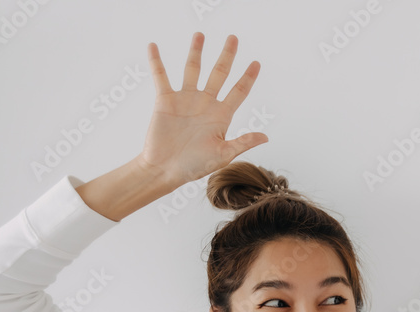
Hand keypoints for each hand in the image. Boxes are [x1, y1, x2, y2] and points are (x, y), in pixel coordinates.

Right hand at [138, 32, 266, 187]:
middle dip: (227, 56)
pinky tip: (154, 46)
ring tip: (200, 34)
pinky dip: (156, 61)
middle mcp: (205, 103)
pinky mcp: (165, 100)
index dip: (248, 77)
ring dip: (196, 52)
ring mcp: (185, 100)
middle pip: (219, 73)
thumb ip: (242, 142)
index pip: (239, 91)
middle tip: (234, 38)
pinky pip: (161, 76)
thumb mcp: (223, 154)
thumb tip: (265, 136)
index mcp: (221, 115)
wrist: (166, 170)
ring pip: (193, 69)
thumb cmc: (195, 166)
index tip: (256, 63)